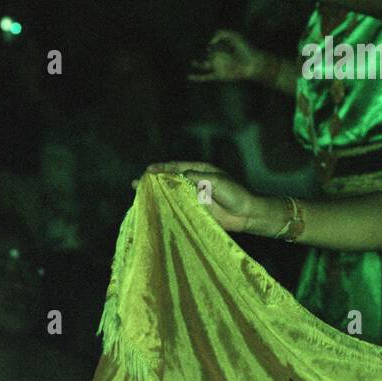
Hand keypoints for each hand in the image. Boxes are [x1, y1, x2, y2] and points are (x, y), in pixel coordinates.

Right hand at [140, 161, 257, 233]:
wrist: (245, 214)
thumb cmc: (233, 193)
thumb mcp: (215, 180)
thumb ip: (194, 177)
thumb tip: (177, 176)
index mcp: (200, 170)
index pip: (176, 166)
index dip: (162, 168)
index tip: (148, 170)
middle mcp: (194, 182)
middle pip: (170, 179)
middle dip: (153, 180)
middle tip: (136, 183)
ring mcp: (193, 196)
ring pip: (171, 193)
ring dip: (156, 193)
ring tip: (139, 195)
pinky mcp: (194, 210)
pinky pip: (177, 206)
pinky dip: (165, 206)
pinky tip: (153, 208)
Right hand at [188, 29, 264, 82]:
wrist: (253, 63)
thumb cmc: (245, 49)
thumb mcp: (234, 36)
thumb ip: (221, 33)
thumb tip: (209, 43)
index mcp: (221, 48)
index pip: (210, 44)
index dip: (212, 41)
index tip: (216, 40)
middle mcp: (219, 58)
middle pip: (206, 53)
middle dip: (209, 51)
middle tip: (214, 50)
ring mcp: (218, 67)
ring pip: (203, 65)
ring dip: (197, 63)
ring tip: (194, 61)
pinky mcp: (219, 75)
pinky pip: (206, 77)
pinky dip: (197, 77)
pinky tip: (189, 76)